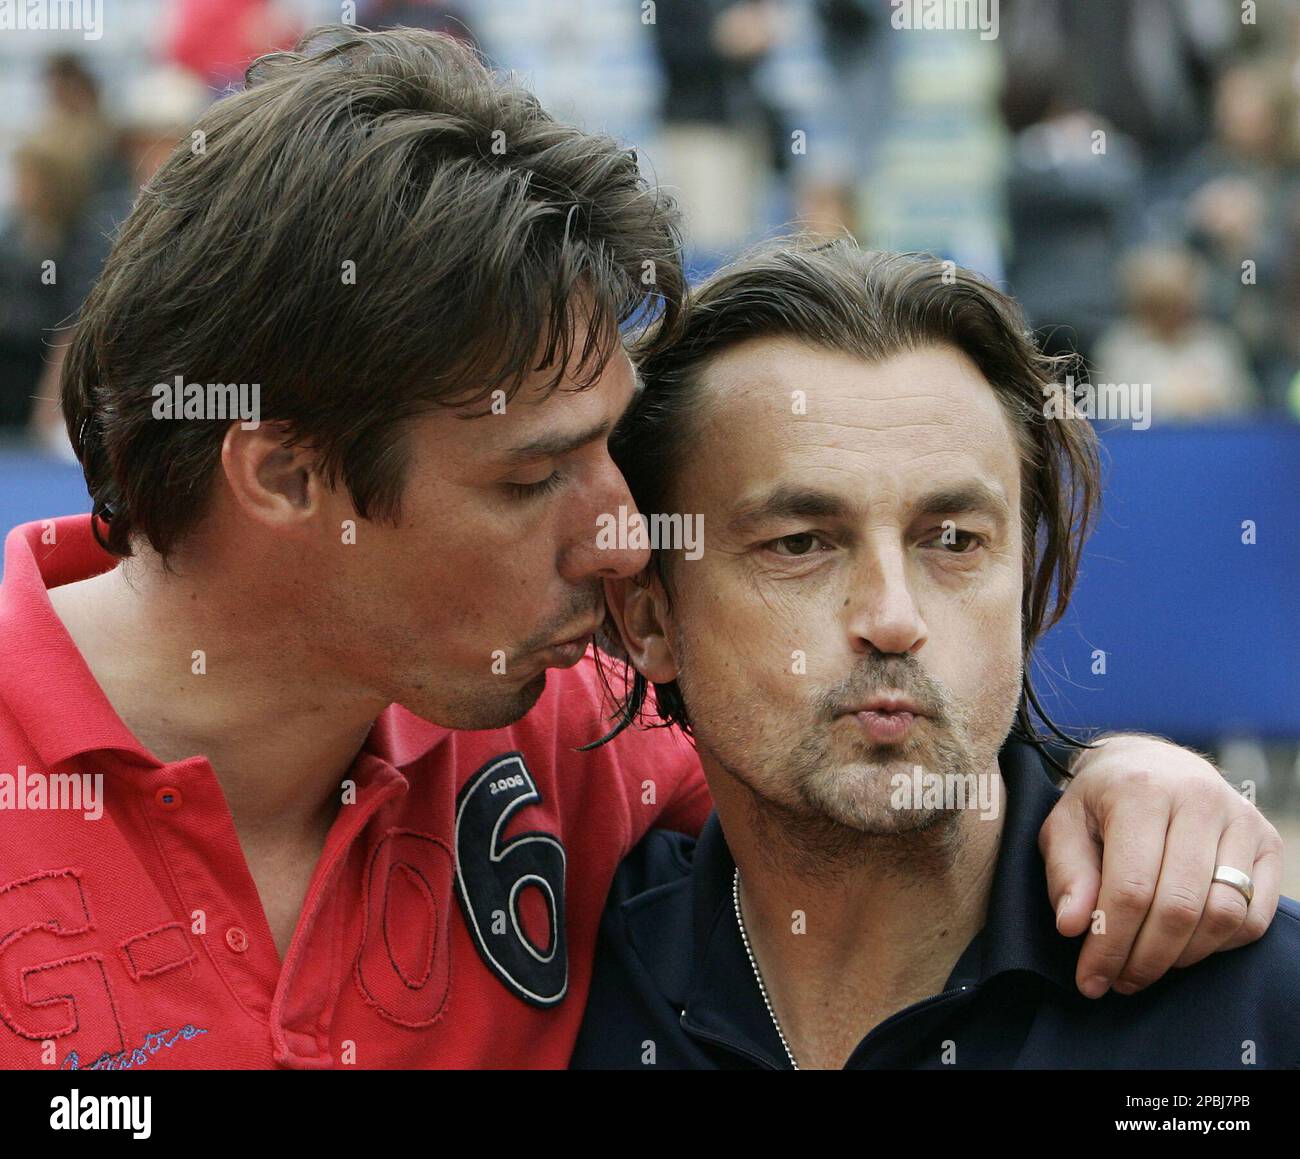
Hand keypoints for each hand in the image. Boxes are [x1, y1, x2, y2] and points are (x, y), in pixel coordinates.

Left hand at [1038, 733, 1282, 997]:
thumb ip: (1066, 874)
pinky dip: (1220, 945)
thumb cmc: (1100, 801)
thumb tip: (1073, 927)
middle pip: (1180, 906)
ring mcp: (1241, 820)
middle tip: (1118, 982)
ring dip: (1183, 957)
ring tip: (1145, 966)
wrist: (1150, 763)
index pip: (1131, 887)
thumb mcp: (1063, 826)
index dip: (1110, 944)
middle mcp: (1198, 800)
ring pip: (1223, 915)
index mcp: (1141, 791)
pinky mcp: (1268, 842)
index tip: (1089, 980)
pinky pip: (1255, 916)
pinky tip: (1185, 946)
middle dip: (1145, 958)